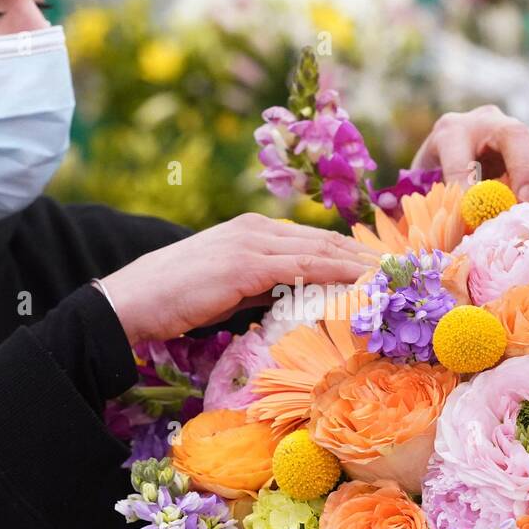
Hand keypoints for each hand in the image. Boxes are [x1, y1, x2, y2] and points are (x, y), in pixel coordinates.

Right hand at [100, 214, 377, 343]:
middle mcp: (255, 228)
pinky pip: (302, 267)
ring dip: (357, 264)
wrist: (132, 300)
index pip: (311, 240)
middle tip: (397, 271)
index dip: (347, 254)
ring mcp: (252, 243)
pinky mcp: (247, 264)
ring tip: (389, 277)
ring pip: (319, 251)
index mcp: (251, 230)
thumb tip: (292, 297)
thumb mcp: (227, 289)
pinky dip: (333, 274)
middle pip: (323, 241)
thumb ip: (260, 287)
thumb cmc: (173, 299)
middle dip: (361, 256)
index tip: (378, 268)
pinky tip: (358, 283)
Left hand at [412, 104, 528, 204]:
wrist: (449, 151)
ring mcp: (511, 130)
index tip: (473, 211)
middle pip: (513, 135)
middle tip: (524, 203)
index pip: (459, 155)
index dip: (468, 182)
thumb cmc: (435, 172)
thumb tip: (441, 219)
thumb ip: (436, 198)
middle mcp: (484, 122)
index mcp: (451, 131)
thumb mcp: (425, 182)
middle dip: (523, 170)